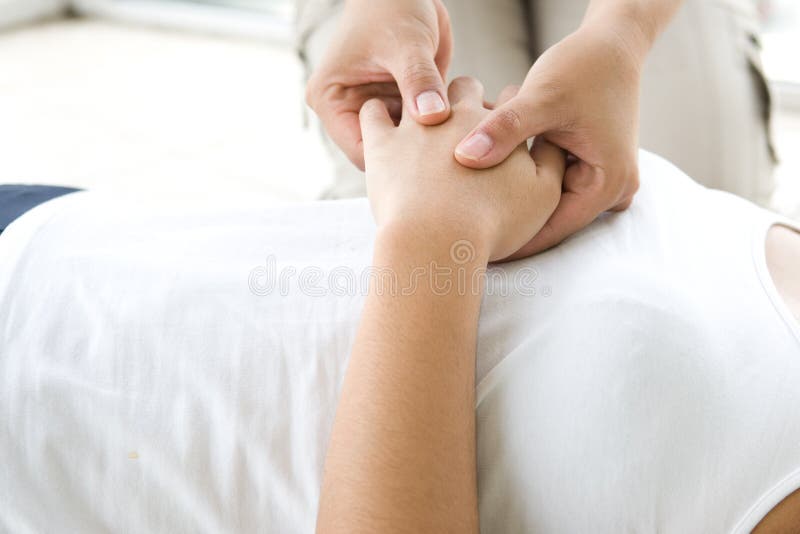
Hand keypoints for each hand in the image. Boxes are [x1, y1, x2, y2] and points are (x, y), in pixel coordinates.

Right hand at [306, 0, 452, 170]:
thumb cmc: (392, 5)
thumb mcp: (406, 44)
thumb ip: (418, 81)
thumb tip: (431, 117)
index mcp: (331, 100)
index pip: (361, 152)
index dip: (395, 164)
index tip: (432, 166)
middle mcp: (349, 110)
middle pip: (384, 156)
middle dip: (417, 158)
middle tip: (452, 157)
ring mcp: (377, 109)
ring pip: (406, 147)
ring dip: (433, 146)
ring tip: (463, 144)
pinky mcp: (401, 106)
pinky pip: (422, 131)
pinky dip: (444, 132)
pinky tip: (466, 130)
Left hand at [360, 77, 565, 261]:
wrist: (440, 240)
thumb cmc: (495, 223)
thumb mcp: (544, 196)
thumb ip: (552, 163)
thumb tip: (553, 143)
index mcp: (499, 125)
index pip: (510, 100)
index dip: (509, 110)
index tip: (504, 125)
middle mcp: (458, 115)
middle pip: (466, 88)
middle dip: (467, 97)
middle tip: (462, 121)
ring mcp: (417, 125)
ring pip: (419, 95)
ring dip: (422, 102)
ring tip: (421, 120)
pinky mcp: (382, 142)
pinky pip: (372, 114)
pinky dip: (375, 113)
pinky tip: (379, 122)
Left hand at [454, 25, 645, 258]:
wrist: (610, 44)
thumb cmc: (582, 67)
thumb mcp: (542, 99)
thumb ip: (505, 129)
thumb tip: (464, 157)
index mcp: (607, 183)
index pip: (552, 228)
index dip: (508, 242)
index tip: (465, 254)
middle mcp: (610, 190)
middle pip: (550, 223)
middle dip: (507, 230)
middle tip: (456, 247)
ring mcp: (599, 181)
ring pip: (548, 207)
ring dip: (512, 209)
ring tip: (462, 224)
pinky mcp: (586, 169)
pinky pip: (550, 188)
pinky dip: (520, 187)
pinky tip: (480, 193)